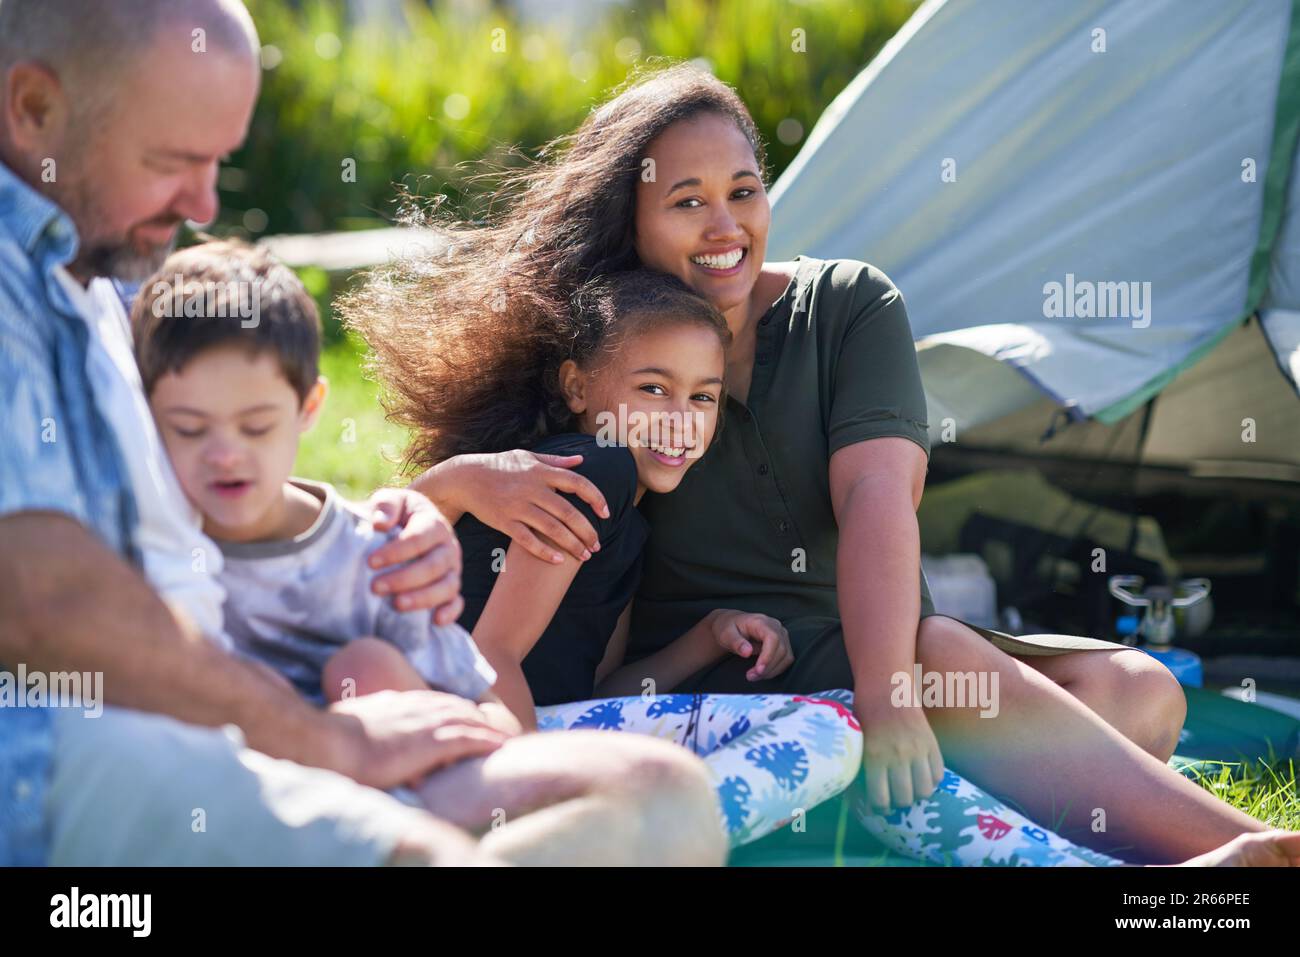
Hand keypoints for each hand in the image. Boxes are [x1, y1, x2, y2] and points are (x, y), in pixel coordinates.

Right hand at [323, 689, 510, 789]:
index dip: (452, 706)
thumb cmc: (331, 732)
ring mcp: (425, 725)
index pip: (433, 700)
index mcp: (398, 701)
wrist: (329, 742)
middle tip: (492, 725)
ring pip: (468, 722)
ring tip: (505, 737)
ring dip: (488, 730)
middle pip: (456, 707)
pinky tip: (500, 745)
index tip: (464, 712)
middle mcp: (417, 708)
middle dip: (476, 716)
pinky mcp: (431, 745)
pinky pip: (468, 741)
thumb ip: (368, 710)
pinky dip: (487, 742)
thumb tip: (371, 708)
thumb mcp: (353, 714)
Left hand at [366, 487, 462, 624]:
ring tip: (396, 605)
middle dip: (404, 578)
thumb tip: (380, 524)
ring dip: (423, 598)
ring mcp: (453, 570)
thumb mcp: (390, 500)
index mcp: (434, 524)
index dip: (397, 551)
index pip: (420, 538)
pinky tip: (434, 621)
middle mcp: (449, 547)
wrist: (409, 525)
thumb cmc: (396, 514)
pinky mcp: (451, 589)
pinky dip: (450, 613)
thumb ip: (385, 505)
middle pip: (434, 566)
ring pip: (447, 586)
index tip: (370, 562)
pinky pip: (457, 603)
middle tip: (375, 587)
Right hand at [449, 450, 609, 564]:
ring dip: (572, 545)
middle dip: (587, 531)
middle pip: (568, 512)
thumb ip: (556, 460)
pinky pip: (528, 540)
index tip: (606, 513)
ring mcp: (518, 506)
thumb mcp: (527, 457)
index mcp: (541, 471)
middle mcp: (532, 488)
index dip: (596, 498)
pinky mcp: (504, 521)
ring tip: (584, 556)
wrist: (465, 478)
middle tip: (596, 545)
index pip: (577, 483)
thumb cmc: (499, 466)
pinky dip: (545, 551)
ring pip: (553, 529)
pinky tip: (559, 560)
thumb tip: (581, 460)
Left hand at [709, 610, 793, 680]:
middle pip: (781, 649)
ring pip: (786, 657)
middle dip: (768, 667)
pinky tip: (761, 673)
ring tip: (754, 676)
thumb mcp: (726, 634)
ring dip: (772, 671)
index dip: (768, 656)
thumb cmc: (729, 629)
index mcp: (761, 622)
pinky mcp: (783, 644)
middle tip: (751, 676)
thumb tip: (747, 652)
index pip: (773, 638)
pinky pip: (786, 660)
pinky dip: (775, 670)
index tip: (758, 670)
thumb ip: (736, 642)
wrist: (732, 626)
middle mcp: (775, 626)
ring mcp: (781, 635)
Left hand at [855, 696, 944, 811]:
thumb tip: (865, 796)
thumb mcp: (857, 740)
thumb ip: (863, 766)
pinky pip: (938, 774)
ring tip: (910, 788)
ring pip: (925, 790)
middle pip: (905, 799)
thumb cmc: (865, 713)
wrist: (885, 685)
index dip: (879, 808)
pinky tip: (922, 775)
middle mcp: (897, 755)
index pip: (881, 799)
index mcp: (874, 756)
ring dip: (917, 794)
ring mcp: (917, 749)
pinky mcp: (931, 742)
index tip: (878, 805)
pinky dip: (932, 780)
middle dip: (898, 803)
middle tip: (894, 797)